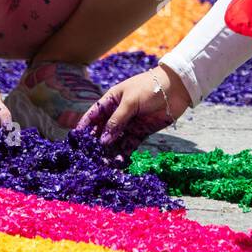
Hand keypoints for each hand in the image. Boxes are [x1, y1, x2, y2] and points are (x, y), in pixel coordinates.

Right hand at [75, 65, 190, 163]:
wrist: (176, 89)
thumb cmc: (149, 88)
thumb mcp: (130, 101)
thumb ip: (117, 121)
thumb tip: (103, 140)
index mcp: (112, 100)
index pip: (94, 114)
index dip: (85, 125)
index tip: (76, 138)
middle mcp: (118, 113)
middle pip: (103, 130)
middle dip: (96, 142)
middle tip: (89, 156)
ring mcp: (130, 123)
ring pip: (116, 139)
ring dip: (110, 150)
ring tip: (103, 163)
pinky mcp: (141, 132)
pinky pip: (129, 144)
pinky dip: (124, 153)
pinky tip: (119, 161)